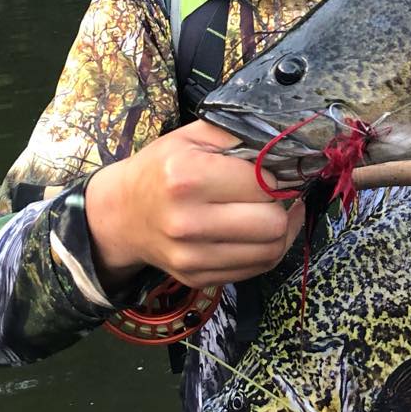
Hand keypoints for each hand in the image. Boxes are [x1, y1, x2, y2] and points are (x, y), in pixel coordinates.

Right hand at [85, 119, 302, 290]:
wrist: (121, 213)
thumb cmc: (161, 168)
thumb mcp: (193, 136)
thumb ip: (241, 133)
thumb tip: (288, 141)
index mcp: (188, 178)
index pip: (264, 183)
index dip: (276, 175)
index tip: (271, 171)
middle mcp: (187, 222)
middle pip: (272, 224)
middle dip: (281, 205)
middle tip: (274, 193)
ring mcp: (191, 257)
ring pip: (271, 252)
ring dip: (281, 230)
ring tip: (274, 210)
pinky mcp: (197, 278)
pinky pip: (256, 269)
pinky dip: (266, 249)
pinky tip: (259, 231)